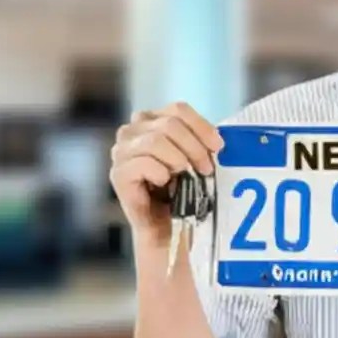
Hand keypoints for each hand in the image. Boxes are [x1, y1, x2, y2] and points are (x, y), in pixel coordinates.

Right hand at [109, 102, 223, 248]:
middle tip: (206, 169)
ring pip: (155, 141)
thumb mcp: (194, 159)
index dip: (202, 127)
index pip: (178, 110)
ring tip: (185, 176)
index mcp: (151, 120)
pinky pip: (143, 163)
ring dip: (178, 160)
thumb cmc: (182, 190)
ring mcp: (121, 151)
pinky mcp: (118, 173)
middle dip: (194, 147)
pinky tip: (164, 183)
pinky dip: (160, 172)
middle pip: (169, 124)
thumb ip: (200, 142)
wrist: (167, 228)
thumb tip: (217, 140)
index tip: (219, 147)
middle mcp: (131, 130)